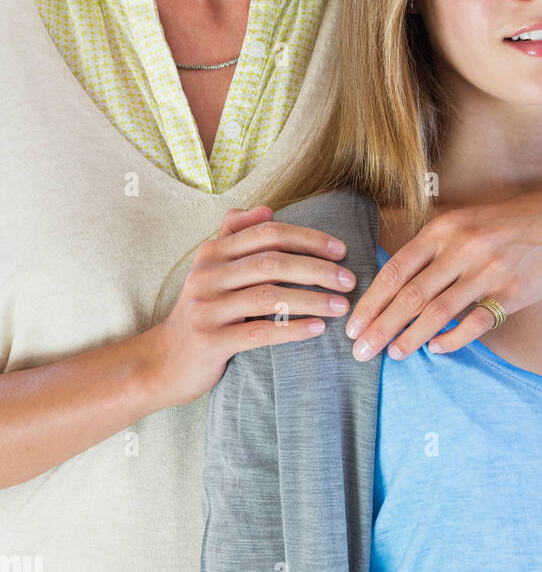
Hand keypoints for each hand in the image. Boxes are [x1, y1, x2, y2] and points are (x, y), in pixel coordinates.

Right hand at [143, 205, 355, 405]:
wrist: (161, 362)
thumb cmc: (200, 311)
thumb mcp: (209, 268)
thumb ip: (234, 234)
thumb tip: (268, 209)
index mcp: (212, 252)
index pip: (267, 234)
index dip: (308, 238)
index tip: (340, 250)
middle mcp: (207, 275)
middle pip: (272, 262)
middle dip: (317, 269)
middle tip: (349, 279)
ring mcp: (207, 308)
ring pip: (269, 297)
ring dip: (312, 299)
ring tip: (341, 305)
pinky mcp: (210, 341)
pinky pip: (259, 332)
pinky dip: (292, 330)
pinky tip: (317, 330)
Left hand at [345, 190, 541, 360]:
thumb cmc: (510, 223)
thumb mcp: (466, 220)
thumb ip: (432, 246)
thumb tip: (393, 281)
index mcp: (445, 227)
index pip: (396, 269)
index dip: (371, 300)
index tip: (353, 324)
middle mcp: (463, 247)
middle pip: (410, 295)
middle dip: (380, 326)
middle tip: (360, 351)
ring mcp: (488, 270)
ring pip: (437, 313)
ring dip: (409, 338)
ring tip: (392, 355)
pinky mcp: (511, 293)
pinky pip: (473, 323)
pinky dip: (451, 340)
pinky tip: (435, 350)